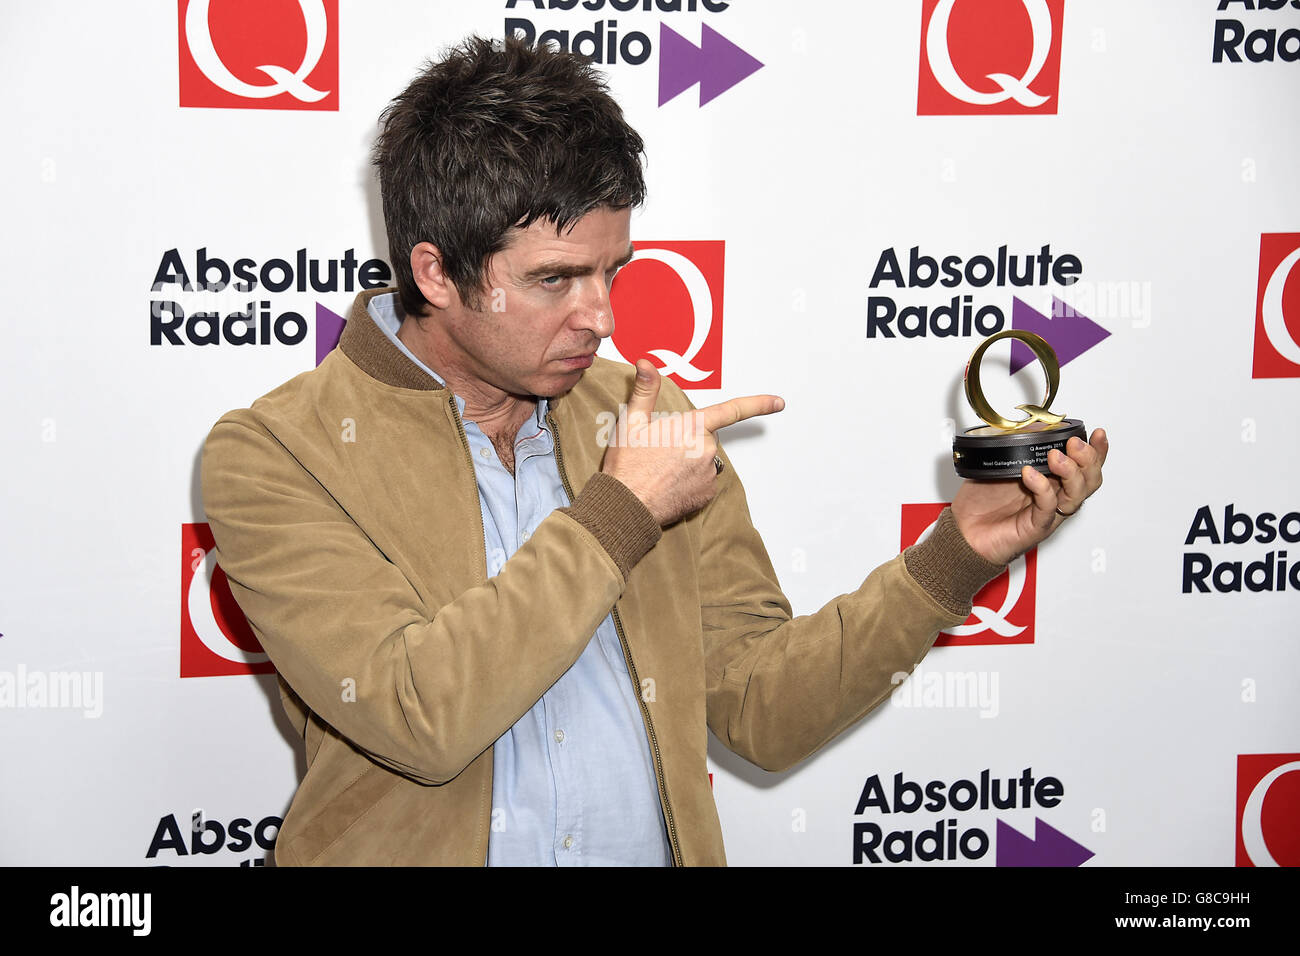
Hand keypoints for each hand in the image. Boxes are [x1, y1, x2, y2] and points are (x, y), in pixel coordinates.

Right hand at [602, 360, 784, 525]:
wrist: (627, 505)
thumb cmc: (627, 464)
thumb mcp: (631, 422)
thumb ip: (646, 390)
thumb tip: (646, 363)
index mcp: (691, 426)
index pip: (732, 410)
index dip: (758, 404)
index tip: (778, 403)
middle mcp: (706, 448)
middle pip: (706, 437)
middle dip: (689, 440)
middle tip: (661, 451)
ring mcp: (709, 473)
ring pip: (705, 460)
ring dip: (690, 462)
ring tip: (662, 470)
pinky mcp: (707, 493)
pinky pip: (704, 481)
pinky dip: (691, 481)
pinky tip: (670, 484)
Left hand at [950, 429, 1108, 565]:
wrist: (963, 531)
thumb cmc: (982, 501)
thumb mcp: (999, 464)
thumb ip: (1016, 445)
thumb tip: (1032, 425)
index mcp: (1051, 479)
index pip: (1084, 465)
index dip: (1096, 450)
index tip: (1097, 433)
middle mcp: (1054, 496)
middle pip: (1089, 480)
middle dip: (1088, 458)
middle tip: (1075, 444)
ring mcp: (1047, 512)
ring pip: (1076, 495)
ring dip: (1071, 472)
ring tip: (1056, 457)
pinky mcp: (1035, 527)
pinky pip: (1047, 508)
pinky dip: (1042, 488)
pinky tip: (1030, 475)